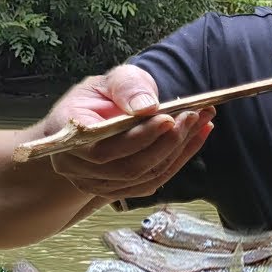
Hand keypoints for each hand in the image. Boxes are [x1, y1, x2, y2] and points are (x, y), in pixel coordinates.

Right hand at [46, 64, 214, 199]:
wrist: (91, 121)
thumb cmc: (100, 98)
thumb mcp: (110, 80)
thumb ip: (126, 87)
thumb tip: (147, 106)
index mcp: (69, 134)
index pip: (104, 147)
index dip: (139, 137)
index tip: (169, 117)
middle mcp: (78, 166)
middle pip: (128, 168)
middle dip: (167, 143)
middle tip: (194, 116)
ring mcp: (97, 184)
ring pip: (144, 177)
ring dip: (178, 151)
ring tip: (201, 122)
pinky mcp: (118, 191)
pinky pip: (152, 182)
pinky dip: (178, 161)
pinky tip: (195, 138)